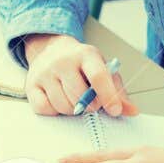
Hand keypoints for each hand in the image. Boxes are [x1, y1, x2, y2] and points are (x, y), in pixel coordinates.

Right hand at [22, 35, 136, 117]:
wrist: (52, 51)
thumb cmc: (83, 65)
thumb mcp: (104, 70)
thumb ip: (118, 91)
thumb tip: (132, 111)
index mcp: (86, 55)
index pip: (98, 76)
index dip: (108, 96)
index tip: (115, 111)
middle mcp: (62, 61)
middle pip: (78, 94)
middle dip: (89, 106)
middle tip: (91, 104)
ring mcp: (44, 72)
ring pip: (62, 104)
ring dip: (73, 110)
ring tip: (76, 101)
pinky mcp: (31, 85)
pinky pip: (44, 108)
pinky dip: (55, 111)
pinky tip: (60, 102)